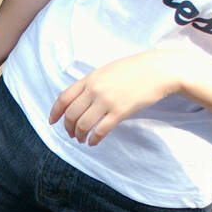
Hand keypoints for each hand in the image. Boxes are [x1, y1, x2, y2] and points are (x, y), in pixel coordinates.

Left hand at [50, 51, 188, 144]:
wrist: (159, 70)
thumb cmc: (134, 70)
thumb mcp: (107, 71)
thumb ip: (92, 83)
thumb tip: (80, 99)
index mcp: (90, 78)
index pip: (64, 98)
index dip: (55, 112)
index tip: (52, 122)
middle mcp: (95, 89)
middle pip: (71, 114)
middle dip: (68, 128)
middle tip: (71, 134)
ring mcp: (107, 100)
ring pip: (83, 124)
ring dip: (79, 135)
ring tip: (81, 139)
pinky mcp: (121, 111)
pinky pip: (101, 130)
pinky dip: (94, 139)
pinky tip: (93, 142)